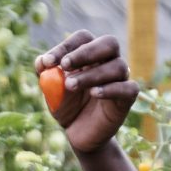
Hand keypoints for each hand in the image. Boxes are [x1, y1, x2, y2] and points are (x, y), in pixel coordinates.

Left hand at [39, 31, 139, 157]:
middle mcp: (109, 62)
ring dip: (91, 74)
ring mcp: (120, 79)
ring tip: (70, 85)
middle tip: (65, 65)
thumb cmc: (67, 105)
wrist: (78, 132)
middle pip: (108, 43)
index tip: (48, 62)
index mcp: (90, 54)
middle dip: (86, 52)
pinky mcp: (128, 98)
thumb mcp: (51, 90)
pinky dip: (110, 89)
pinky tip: (94, 93)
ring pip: (117, 66)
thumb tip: (42, 62)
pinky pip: (128, 88)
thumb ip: (46, 75)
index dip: (66, 46)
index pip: (83, 38)